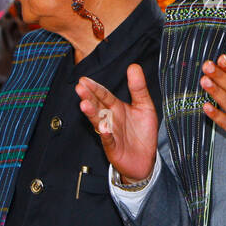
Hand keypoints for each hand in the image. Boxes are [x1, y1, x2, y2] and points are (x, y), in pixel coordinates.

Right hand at [75, 64, 157, 182]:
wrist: (145, 159)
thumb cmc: (142, 132)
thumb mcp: (145, 106)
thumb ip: (138, 87)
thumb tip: (134, 66)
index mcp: (116, 107)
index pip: (104, 95)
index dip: (95, 88)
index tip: (84, 80)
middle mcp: (111, 119)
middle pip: (98, 106)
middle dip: (88, 97)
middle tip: (79, 88)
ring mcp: (110, 133)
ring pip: (99, 122)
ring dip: (92, 114)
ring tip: (85, 105)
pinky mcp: (114, 148)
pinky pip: (109, 140)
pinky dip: (106, 134)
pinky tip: (104, 128)